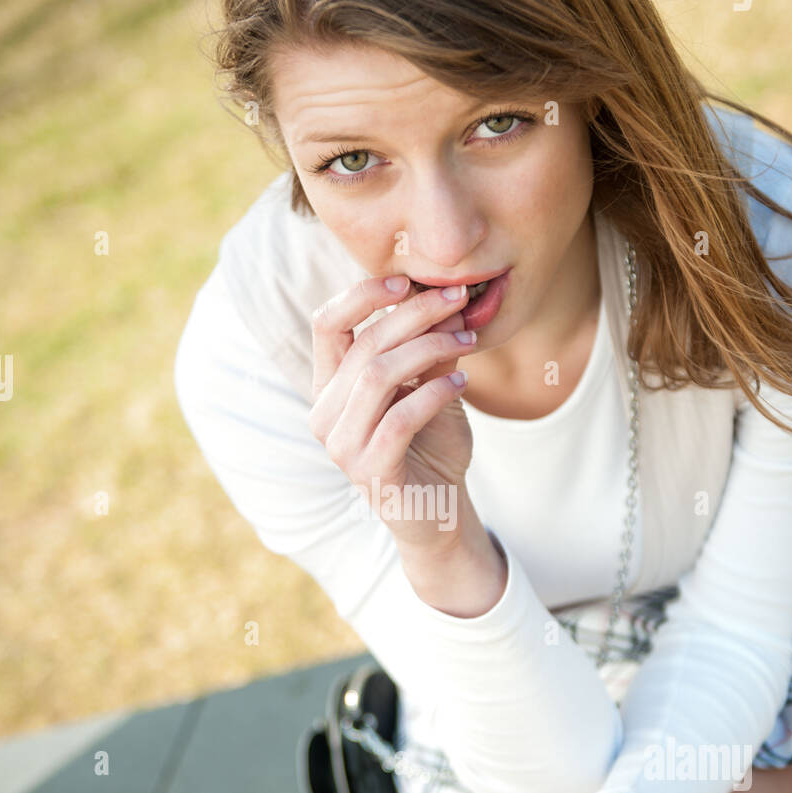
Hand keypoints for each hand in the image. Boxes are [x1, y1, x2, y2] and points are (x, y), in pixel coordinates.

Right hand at [308, 275, 476, 548]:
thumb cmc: (430, 444)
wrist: (438, 511)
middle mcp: (324, 414)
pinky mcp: (370, 472)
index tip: (407, 281)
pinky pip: (398, 419)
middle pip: (363, 345)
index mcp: (329, 386)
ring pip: (377, 376)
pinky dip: (433, 393)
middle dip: (415, 316)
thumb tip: (447, 300)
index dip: (362, 295)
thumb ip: (430, 350)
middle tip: (457, 301)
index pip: (327, 324)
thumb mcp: (431, 386)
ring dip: (428, 350)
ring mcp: (342, 446)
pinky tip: (462, 384)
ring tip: (466, 343)